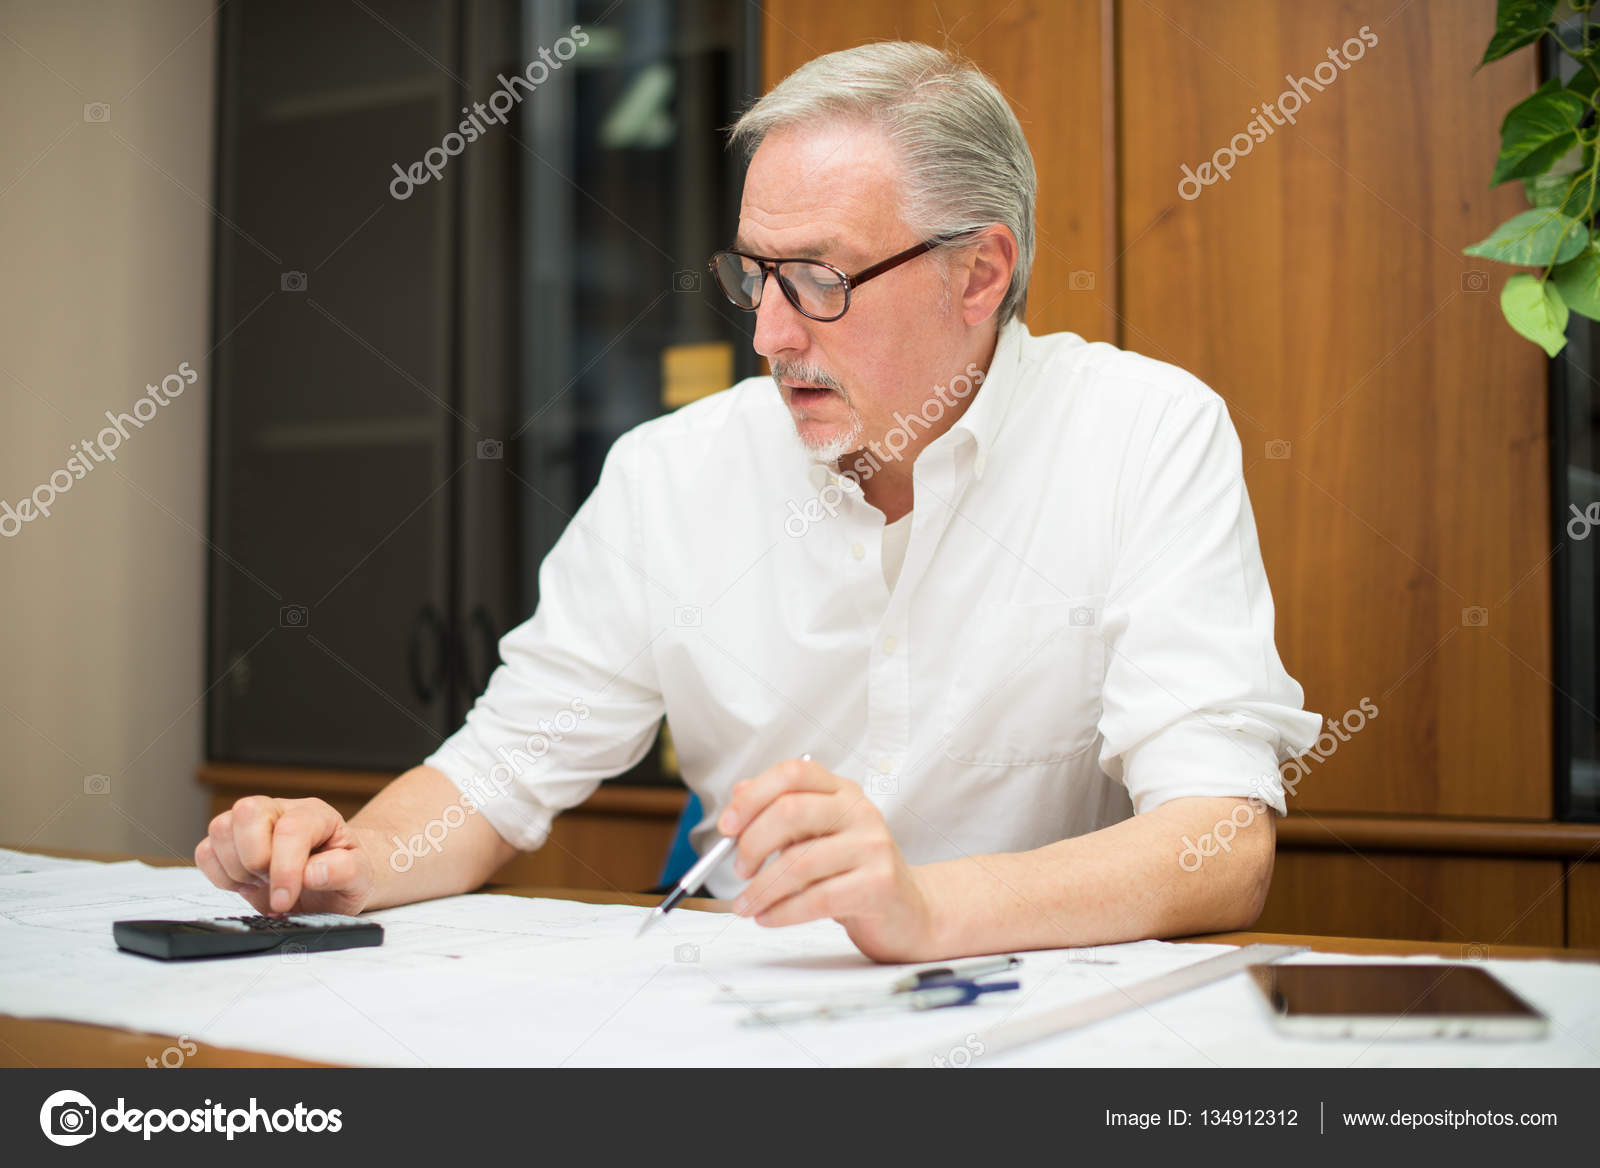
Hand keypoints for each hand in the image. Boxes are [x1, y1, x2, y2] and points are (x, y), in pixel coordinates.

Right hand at [195, 796, 376, 916]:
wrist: (332, 880)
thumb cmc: (344, 873)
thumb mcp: (360, 877)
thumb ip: (343, 871)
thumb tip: (312, 873)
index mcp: (315, 814)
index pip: (291, 828)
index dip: (285, 868)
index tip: (285, 900)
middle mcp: (279, 810)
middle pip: (248, 813)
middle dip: (257, 860)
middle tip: (274, 884)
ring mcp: (250, 824)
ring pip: (221, 829)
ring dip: (238, 869)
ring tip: (263, 883)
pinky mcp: (228, 843)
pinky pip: (205, 852)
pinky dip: (221, 876)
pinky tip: (247, 884)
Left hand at [717, 757, 938, 961]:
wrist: (910, 910)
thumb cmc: (856, 872)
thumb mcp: (818, 836)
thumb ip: (781, 813)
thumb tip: (738, 793)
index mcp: (842, 791)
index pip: (793, 773)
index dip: (752, 796)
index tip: (727, 826)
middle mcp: (860, 811)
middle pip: (790, 811)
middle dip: (752, 844)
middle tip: (739, 870)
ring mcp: (872, 846)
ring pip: (799, 862)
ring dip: (761, 889)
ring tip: (746, 905)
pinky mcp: (878, 884)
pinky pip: (817, 899)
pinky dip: (782, 912)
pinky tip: (769, 917)